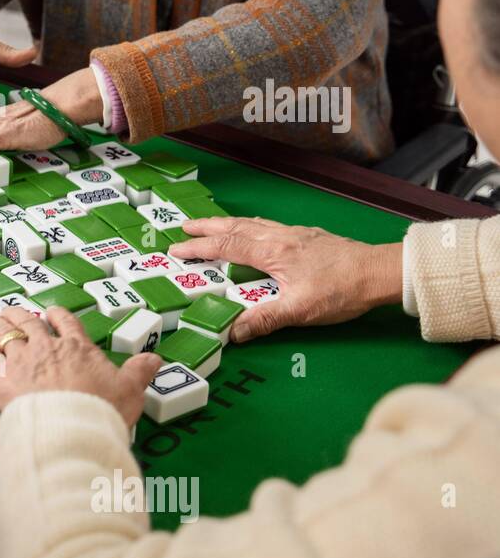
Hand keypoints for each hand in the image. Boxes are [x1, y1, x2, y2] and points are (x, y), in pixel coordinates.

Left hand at [0, 307, 162, 424]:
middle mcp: (48, 347)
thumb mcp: (130, 390)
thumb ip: (139, 372)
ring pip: (6, 332)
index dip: (57, 315)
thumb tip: (156, 360)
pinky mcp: (1, 377)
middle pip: (31, 323)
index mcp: (78, 347)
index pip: (67, 322)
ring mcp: (22, 360)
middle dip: (21, 315)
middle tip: (14, 312)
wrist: (71, 428)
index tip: (51, 312)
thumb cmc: (102, 409)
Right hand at [170, 217, 403, 341]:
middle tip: (184, 226)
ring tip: (211, 225)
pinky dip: (249, 225)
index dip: (199, 248)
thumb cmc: (342, 290)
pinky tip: (254, 230)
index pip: (227, 247)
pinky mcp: (308, 237)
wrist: (380, 272)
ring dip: (227, 224)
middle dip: (207, 227)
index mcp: (273, 252)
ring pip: (252, 223)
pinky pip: (268, 225)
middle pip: (235, 227)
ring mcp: (295, 234)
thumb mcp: (300, 310)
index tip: (176, 250)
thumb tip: (232, 333)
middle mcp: (280, 237)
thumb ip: (264, 320)